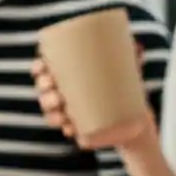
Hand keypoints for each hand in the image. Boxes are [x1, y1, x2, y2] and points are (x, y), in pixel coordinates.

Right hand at [31, 57, 154, 150]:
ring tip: (63, 106)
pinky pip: (65, 129)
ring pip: (49, 111)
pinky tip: (70, 127)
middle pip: (43, 89)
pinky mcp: (76, 129)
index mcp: (66, 76)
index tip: (44, 65)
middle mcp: (61, 94)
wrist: (134, 119)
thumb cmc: (125, 88)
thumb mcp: (127, 70)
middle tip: (55, 84)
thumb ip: (131, 57)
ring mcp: (66, 113)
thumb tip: (136, 46)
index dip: (38, 67)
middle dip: (43, 86)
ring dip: (50, 108)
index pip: (43, 70)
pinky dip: (66, 128)